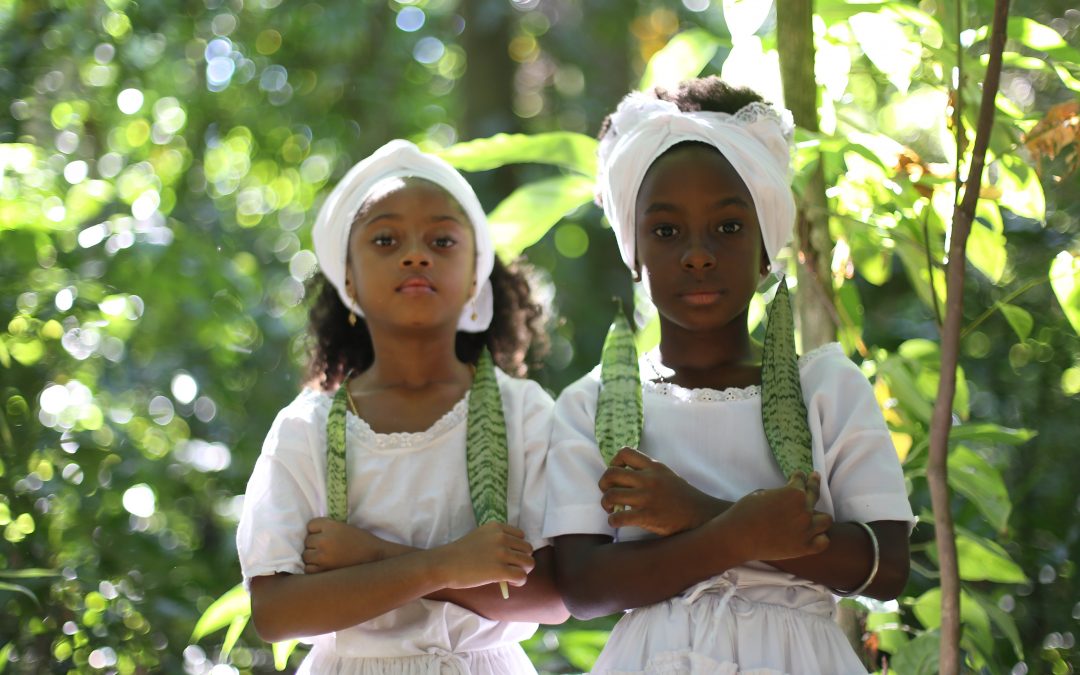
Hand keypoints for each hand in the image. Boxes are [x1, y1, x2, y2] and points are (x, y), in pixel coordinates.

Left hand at [303, 518, 392, 572]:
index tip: (324, 534)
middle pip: (307, 541)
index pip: (310, 525)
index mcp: (331, 526)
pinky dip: (313, 568)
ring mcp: (323, 556)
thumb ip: (328, 528)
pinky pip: (308, 569)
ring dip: (312, 556)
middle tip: (327, 548)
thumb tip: (309, 532)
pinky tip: (323, 567)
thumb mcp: (345, 527)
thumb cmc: (361, 541)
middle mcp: (325, 540)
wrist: (375, 558)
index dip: (316, 530)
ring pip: (305, 555)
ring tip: (325, 558)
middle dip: (314, 544)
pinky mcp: (324, 570)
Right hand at [436, 522, 534, 589]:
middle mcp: (502, 537)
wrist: (445, 564)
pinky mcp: (500, 570)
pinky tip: (510, 583)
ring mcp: (502, 553)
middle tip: (511, 568)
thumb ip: (496, 540)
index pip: (521, 536)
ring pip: (528, 562)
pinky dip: (519, 581)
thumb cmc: (459, 553)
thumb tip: (513, 555)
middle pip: (527, 549)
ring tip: (512, 576)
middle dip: (522, 559)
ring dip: (523, 571)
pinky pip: (522, 576)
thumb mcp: (480, 537)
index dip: (518, 547)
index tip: (510, 556)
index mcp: (497, 527)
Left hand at [598, 447, 722, 535]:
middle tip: (607, 493)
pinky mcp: (648, 516)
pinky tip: (616, 522)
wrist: (701, 516)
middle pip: (611, 473)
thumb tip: (624, 473)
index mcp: (654, 467)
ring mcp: (648, 497)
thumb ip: (649, 471)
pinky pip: (619, 517)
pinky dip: (612, 521)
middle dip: (603, 484)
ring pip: (611, 495)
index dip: (613, 462)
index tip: (615, 474)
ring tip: (610, 509)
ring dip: (605, 503)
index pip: (624, 452)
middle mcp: (649, 479)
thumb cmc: (683, 497)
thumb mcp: (667, 475)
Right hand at [719, 471, 831, 562]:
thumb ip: (780, 494)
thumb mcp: (761, 493)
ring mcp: (806, 530)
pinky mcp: (804, 548)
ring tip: (815, 515)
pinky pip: (823, 542)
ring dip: (819, 516)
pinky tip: (814, 535)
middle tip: (813, 478)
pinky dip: (820, 537)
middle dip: (813, 484)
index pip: (801, 479)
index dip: (798, 476)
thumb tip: (785, 497)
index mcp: (794, 493)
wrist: (737, 537)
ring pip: (826, 520)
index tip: (798, 475)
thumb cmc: (745, 512)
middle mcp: (804, 510)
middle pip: (815, 494)